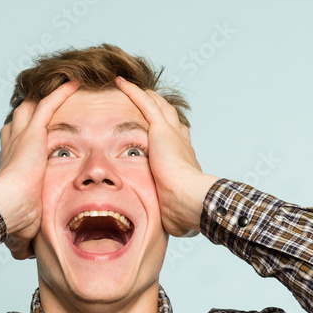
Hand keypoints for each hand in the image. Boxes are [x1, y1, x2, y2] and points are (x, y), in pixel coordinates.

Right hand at [0, 80, 80, 258]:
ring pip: (34, 106)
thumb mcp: (20, 226)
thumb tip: (25, 254)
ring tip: (67, 85)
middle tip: (50, 103)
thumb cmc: (10, 220)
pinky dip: (62, 92)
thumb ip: (23, 236)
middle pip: (22, 118)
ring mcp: (22, 137)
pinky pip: (49, 105)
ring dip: (49, 96)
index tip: (34, 135)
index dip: (24, 137)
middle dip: (35, 110)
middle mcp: (12, 144)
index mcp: (9, 163)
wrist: (4, 209)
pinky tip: (75, 82)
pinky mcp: (33, 134)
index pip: (16, 142)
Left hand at [114, 77, 218, 236]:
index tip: (160, 130)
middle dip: (158, 107)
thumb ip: (173, 215)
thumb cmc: (185, 213)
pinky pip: (145, 104)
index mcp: (184, 161)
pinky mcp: (160, 130)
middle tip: (146, 99)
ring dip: (144, 95)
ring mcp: (171, 135)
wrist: (192, 201)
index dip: (168, 133)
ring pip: (157, 106)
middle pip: (169, 118)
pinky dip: (133, 91)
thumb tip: (176, 229)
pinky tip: (120, 82)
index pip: (177, 141)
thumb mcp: (176, 213)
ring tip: (130, 85)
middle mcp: (181, 143)